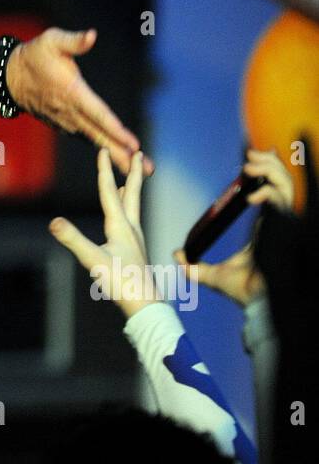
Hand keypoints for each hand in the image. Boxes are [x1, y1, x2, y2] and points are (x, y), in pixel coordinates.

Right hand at [7, 28, 150, 175]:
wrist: (11, 76)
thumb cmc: (34, 55)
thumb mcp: (51, 40)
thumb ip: (73, 41)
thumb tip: (92, 36)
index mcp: (71, 92)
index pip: (98, 114)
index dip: (115, 130)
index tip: (133, 144)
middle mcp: (70, 112)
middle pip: (101, 136)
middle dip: (123, 154)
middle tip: (148, 169)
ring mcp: (67, 121)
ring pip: (96, 141)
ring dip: (117, 156)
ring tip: (140, 171)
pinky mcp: (66, 125)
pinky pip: (88, 138)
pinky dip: (104, 150)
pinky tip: (119, 159)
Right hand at [49, 147, 152, 317]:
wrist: (145, 305)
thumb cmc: (121, 283)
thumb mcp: (93, 260)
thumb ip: (73, 240)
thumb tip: (54, 222)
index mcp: (121, 226)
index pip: (110, 192)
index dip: (104, 170)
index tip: (103, 150)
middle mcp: (131, 229)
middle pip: (132, 194)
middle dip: (133, 173)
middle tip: (138, 154)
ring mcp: (134, 240)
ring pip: (133, 209)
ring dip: (131, 192)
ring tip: (129, 184)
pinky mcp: (134, 252)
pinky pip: (131, 224)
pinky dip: (128, 213)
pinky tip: (125, 222)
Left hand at [173, 147, 294, 306]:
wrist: (256, 305)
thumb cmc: (242, 291)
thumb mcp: (213, 274)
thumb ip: (195, 266)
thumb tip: (176, 255)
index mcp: (265, 226)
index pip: (272, 191)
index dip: (264, 173)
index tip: (246, 164)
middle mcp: (277, 222)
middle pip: (283, 181)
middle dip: (268, 164)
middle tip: (248, 158)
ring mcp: (284, 224)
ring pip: (287, 186)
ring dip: (270, 171)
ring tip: (249, 167)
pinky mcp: (285, 230)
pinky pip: (284, 203)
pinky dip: (269, 195)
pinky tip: (252, 197)